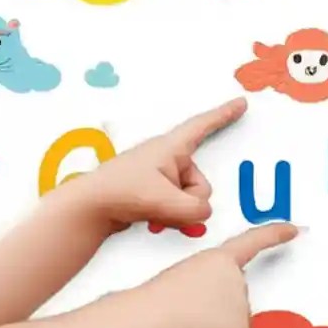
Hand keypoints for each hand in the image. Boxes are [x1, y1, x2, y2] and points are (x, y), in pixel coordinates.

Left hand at [59, 97, 247, 231]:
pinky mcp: (150, 194)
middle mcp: (166, 159)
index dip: (223, 115)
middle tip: (162, 206)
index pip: (202, 126)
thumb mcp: (166, 202)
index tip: (240, 103)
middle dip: (188, 203)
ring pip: (187, 201)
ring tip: (152, 216)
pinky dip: (167, 218)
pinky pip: (174, 208)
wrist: (87, 208)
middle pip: (200, 184)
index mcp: (170, 148)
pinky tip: (152, 224)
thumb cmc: (120, 193)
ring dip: (175, 214)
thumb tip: (201, 214)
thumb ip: (195, 209)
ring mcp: (158, 178)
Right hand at [147, 222, 297, 327]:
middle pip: (235, 304)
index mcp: (218, 261)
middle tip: (187, 317)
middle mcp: (236, 279)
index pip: (251, 243)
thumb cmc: (156, 304)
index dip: (273, 235)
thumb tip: (217, 327)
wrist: (152, 320)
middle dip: (216, 316)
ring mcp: (242, 306)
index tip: (293, 229)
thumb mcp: (182, 285)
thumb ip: (206, 294)